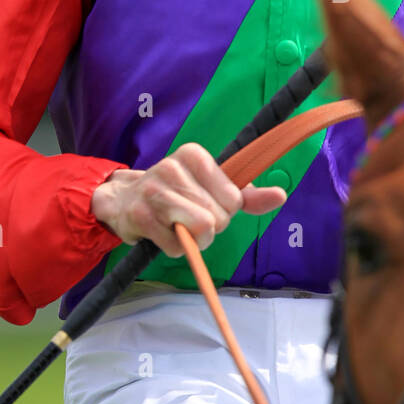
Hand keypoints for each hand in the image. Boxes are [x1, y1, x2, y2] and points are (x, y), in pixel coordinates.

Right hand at [90, 142, 286, 256]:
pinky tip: (163, 233)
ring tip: (178, 226)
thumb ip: (247, 195)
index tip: (206, 203)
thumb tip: (280, 195)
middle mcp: (172, 166)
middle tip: (189, 218)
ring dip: (195, 239)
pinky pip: (177, 246)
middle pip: (218, 217)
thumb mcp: (211, 187)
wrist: (123, 201)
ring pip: (201, 229)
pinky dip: (175, 248)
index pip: (233, 198)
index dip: (225, 210)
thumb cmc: (177, 194)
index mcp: (194, 155)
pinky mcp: (140, 216)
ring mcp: (154, 191)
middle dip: (210, 227)